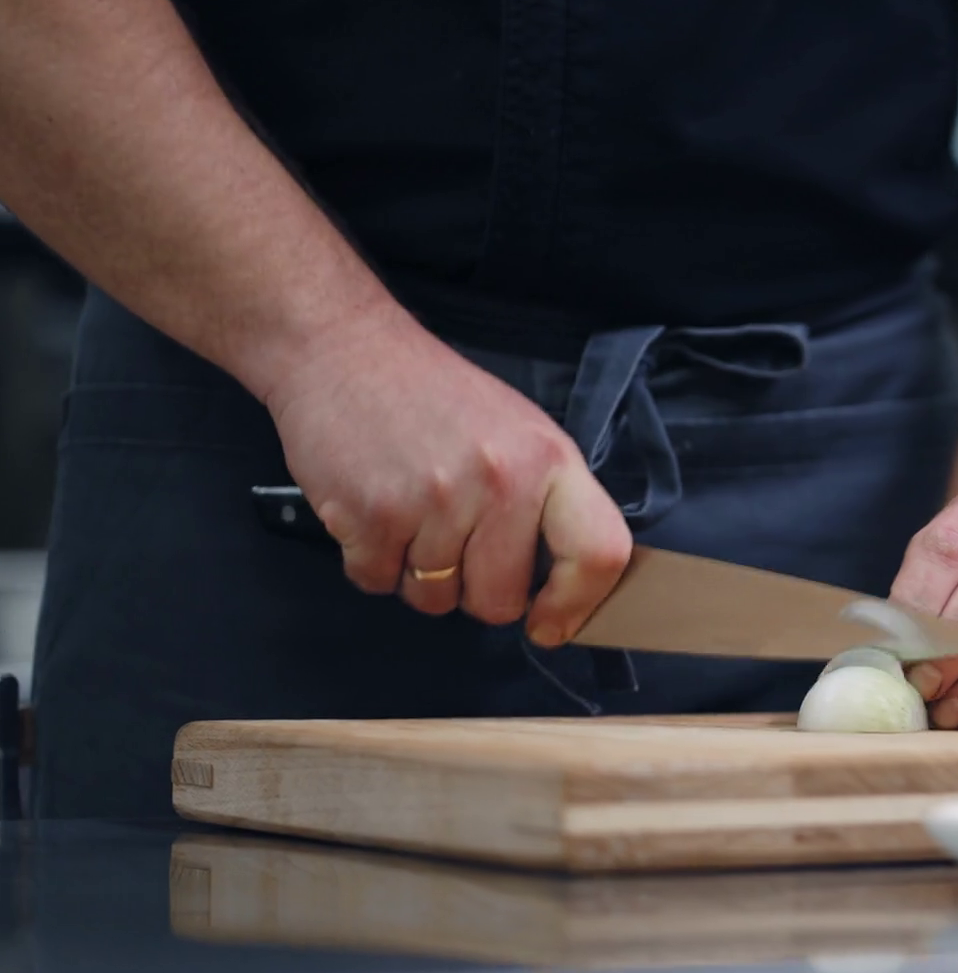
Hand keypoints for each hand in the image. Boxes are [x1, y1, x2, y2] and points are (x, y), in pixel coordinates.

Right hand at [264, 312, 632, 645]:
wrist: (344, 350)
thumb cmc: (435, 396)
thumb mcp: (520, 431)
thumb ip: (547, 502)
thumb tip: (565, 584)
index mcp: (548, 460)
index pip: (598, 553)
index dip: (578, 603)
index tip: (551, 623)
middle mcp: (499, 482)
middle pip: (500, 601)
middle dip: (476, 590)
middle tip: (456, 541)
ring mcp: (432, 502)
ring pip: (435, 600)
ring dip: (419, 573)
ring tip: (413, 510)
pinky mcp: (369, 517)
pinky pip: (378, 584)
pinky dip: (372, 561)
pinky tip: (377, 510)